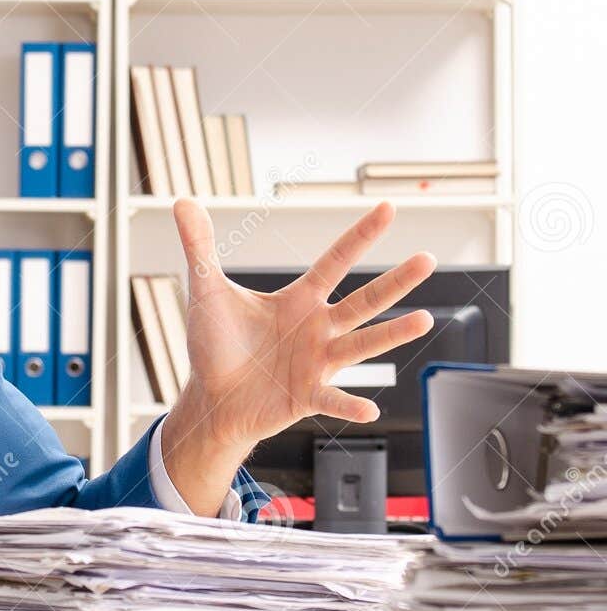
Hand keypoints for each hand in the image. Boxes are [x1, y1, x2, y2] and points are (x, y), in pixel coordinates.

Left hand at [160, 198, 435, 513]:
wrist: (211, 396)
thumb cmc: (215, 345)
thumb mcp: (206, 292)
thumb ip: (200, 247)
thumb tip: (182, 201)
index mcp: (299, 301)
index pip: (335, 261)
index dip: (360, 236)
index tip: (388, 207)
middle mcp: (317, 329)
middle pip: (363, 300)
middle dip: (394, 281)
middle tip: (428, 258)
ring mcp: (316, 363)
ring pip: (361, 346)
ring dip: (390, 335)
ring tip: (424, 320)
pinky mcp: (306, 397)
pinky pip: (332, 401)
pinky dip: (350, 406)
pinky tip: (369, 409)